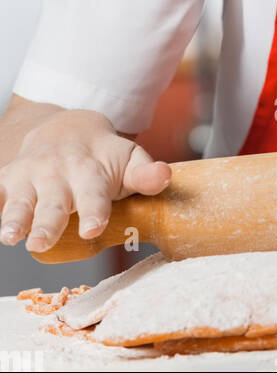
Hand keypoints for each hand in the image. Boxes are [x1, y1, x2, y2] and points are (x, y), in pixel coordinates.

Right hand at [0, 108, 171, 251]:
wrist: (64, 128)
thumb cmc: (102, 156)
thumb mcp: (128, 159)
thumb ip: (144, 174)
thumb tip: (165, 177)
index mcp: (90, 169)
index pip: (94, 192)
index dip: (94, 210)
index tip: (93, 227)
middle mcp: (57, 172)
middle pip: (53, 202)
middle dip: (47, 222)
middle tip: (41, 243)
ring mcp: (29, 176)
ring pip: (21, 201)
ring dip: (14, 219)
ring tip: (10, 237)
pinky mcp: (7, 181)